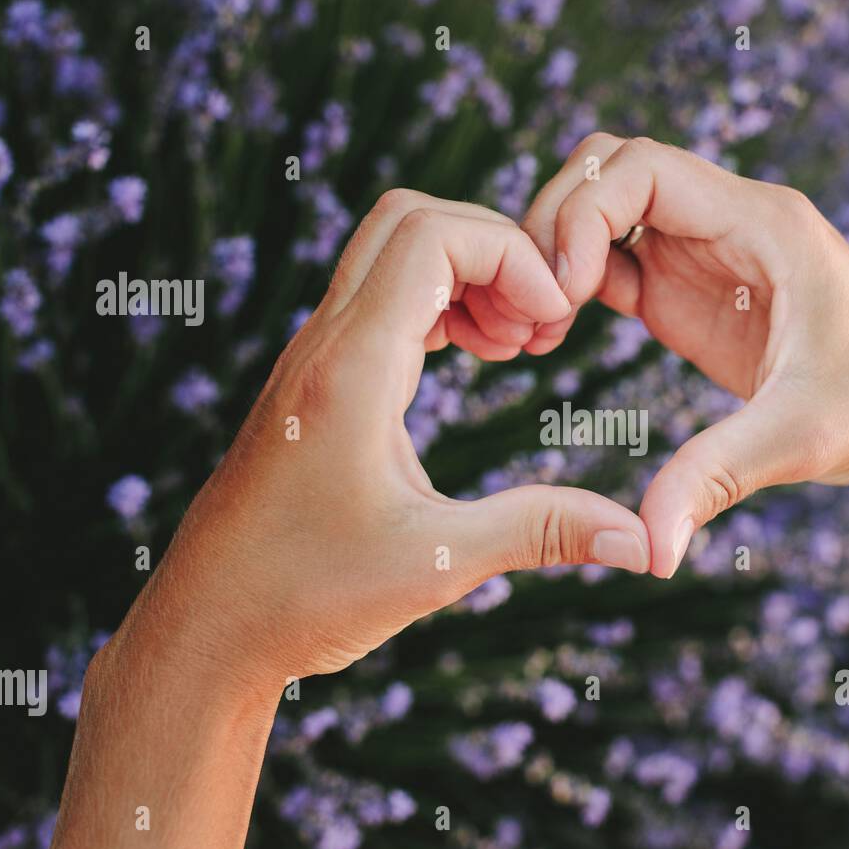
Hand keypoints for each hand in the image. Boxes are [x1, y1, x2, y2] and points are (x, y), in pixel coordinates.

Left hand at [137, 190, 650, 685]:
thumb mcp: (439, 564)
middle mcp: (324, 346)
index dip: (514, 255)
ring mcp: (311, 361)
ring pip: (390, 256)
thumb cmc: (305, 596)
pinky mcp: (311, 386)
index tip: (557, 320)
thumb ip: (543, 533)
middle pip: (410, 220)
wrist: (206, 627)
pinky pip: (377, 301)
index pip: (434, 235)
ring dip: (465, 276)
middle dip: (494, 250)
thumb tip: (642, 541)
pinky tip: (473, 359)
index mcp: (352, 370)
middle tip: (543, 325)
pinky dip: (436, 305)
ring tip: (517, 345)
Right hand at [521, 133, 848, 577]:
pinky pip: (611, 257)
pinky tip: (553, 337)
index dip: (582, 215)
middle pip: (607, 169)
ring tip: (537, 328)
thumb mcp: (800, 438)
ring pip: (602, 207)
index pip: (640, 166)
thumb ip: (715, 480)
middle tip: (535, 309)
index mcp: (762, 223)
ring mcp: (706, 252)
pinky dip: (572, 283)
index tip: (562, 293)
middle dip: (554, 224)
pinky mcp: (691, 291)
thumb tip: (647, 551)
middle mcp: (728, 221)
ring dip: (556, 252)